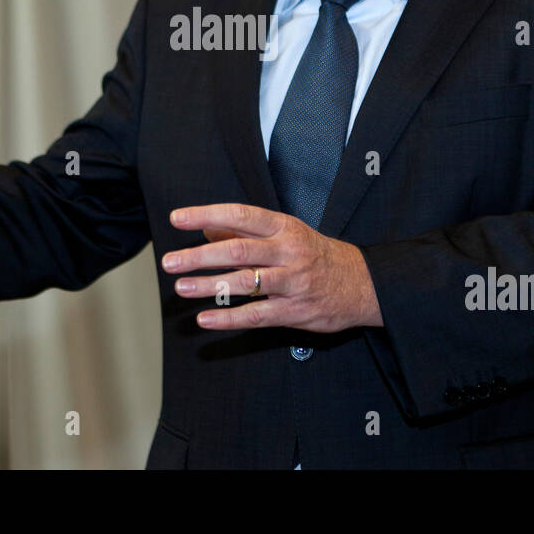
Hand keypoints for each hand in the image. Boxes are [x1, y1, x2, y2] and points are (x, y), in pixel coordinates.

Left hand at [162, 203, 382, 333]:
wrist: (364, 284)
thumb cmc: (316, 255)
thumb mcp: (286, 234)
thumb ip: (245, 233)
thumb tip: (206, 230)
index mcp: (284, 227)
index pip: (240, 216)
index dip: (206, 215)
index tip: (177, 218)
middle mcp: (288, 251)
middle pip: (238, 251)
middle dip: (199, 257)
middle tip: (169, 262)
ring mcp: (293, 282)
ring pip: (245, 283)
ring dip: (209, 286)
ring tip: (180, 288)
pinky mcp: (296, 311)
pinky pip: (257, 315)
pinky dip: (229, 318)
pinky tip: (205, 318)